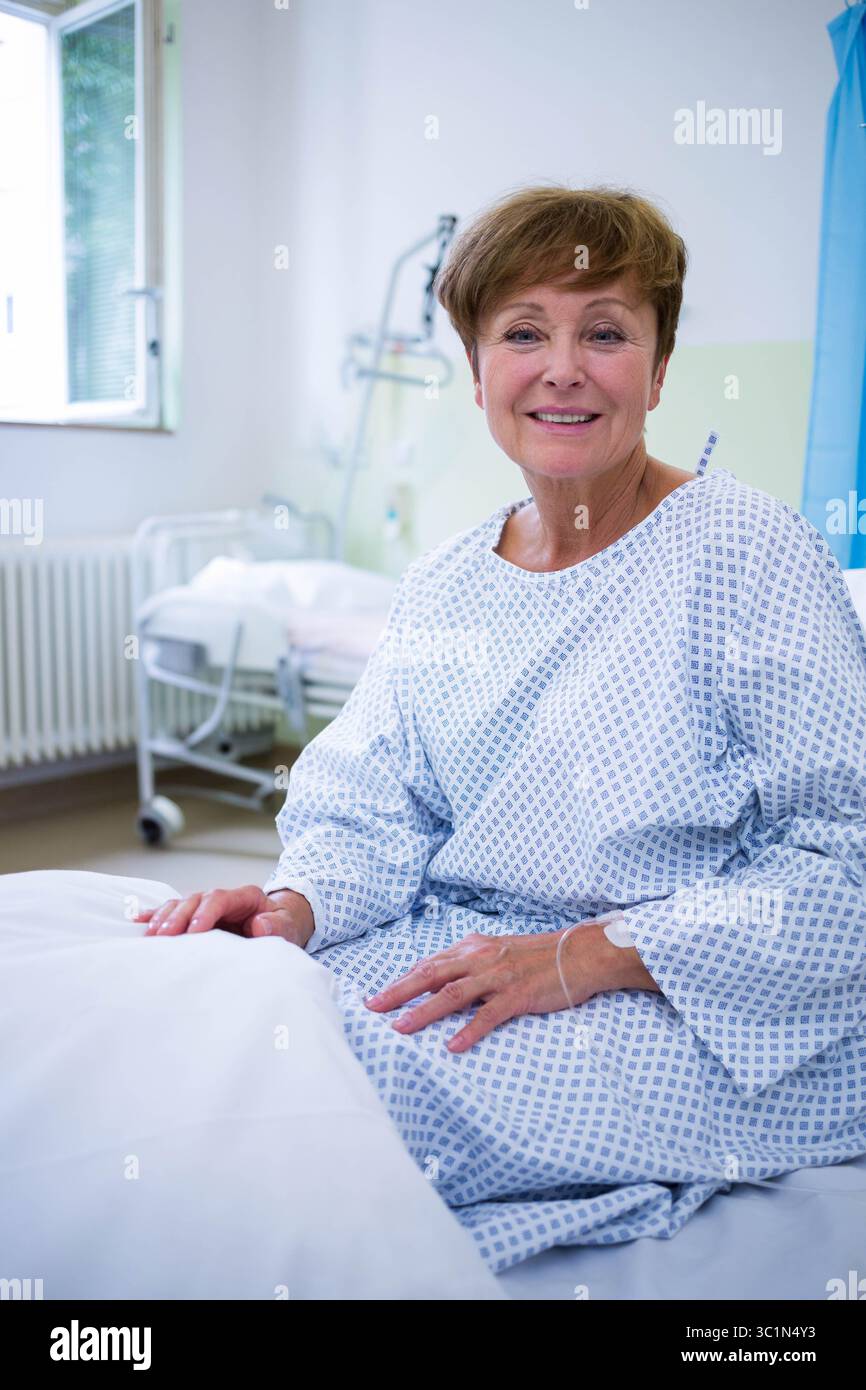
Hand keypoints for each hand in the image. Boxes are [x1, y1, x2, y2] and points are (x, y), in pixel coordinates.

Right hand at [135, 884, 314, 947]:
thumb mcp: (289, 927)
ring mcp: (207, 907)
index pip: (220, 898)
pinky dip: (156, 916)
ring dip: (164, 919)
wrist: (283, 925)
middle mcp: (222, 898)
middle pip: (195, 900)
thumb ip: (277, 926)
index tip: (194, 931)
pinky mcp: (198, 917)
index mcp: (245, 896)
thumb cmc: (285, 926)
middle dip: (178, 917)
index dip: (205, 913)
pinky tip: (138, 921)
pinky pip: (174, 913)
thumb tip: (260, 925)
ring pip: (180, 905)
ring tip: (150, 936)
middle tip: (165, 937)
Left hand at [364, 922, 613, 1051]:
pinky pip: (488, 1015)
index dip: (401, 979)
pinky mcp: (518, 995)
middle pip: (430, 974)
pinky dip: (469, 1030)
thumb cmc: (539, 955)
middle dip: (398, 992)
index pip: (429, 963)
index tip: (378, 995)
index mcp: (474, 947)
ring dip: (423, 1012)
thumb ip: (470, 960)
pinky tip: (453, 1046)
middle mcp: (481, 957)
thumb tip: (441, 972)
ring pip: (452, 994)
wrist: (580, 953)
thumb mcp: (498, 950)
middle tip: (373, 1008)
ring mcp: (499, 976)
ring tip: (401, 1029)